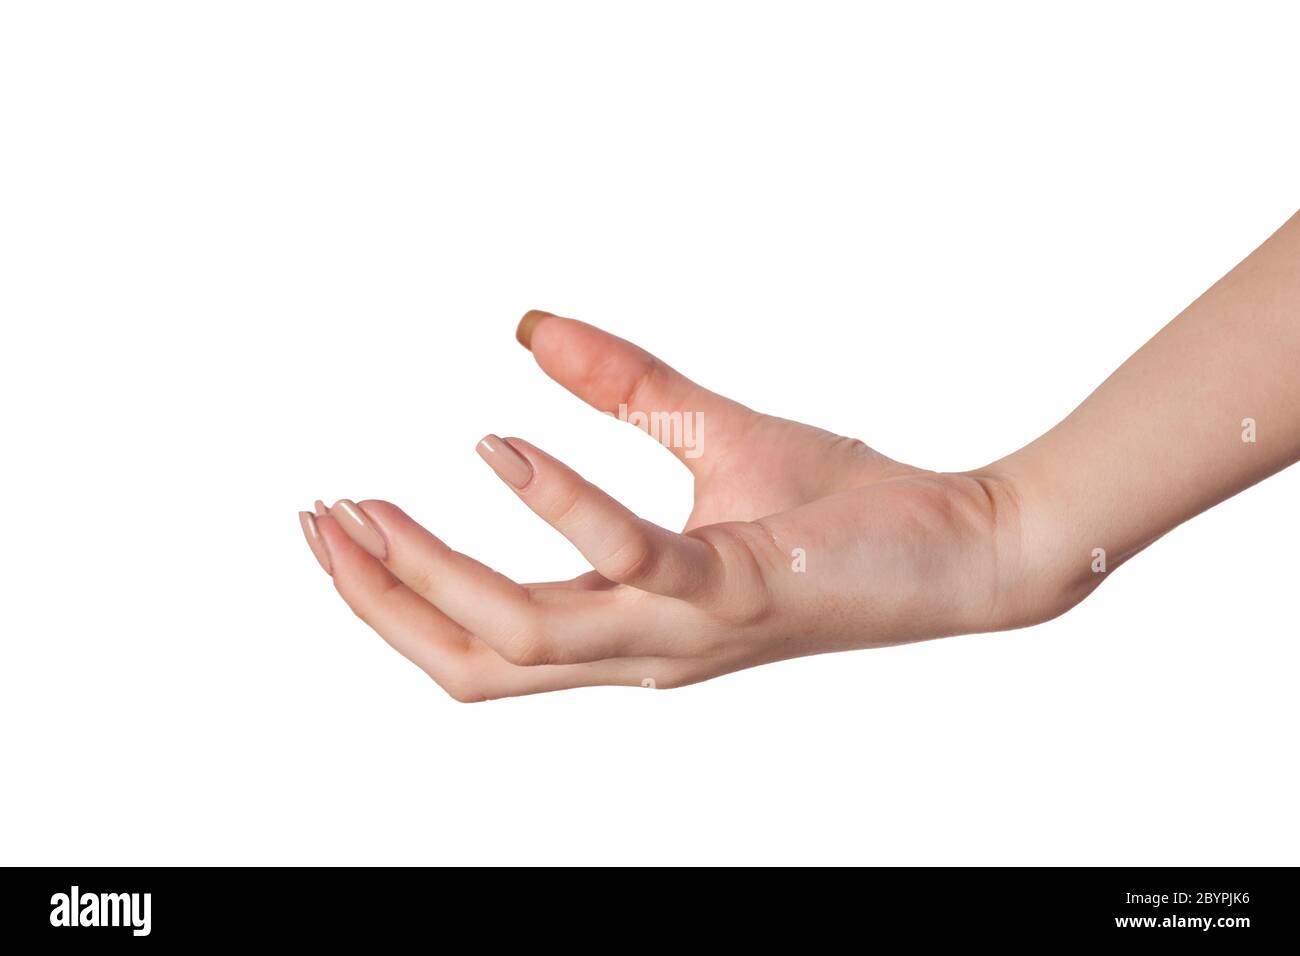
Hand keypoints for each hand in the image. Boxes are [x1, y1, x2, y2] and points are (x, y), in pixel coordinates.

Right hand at [299, 311, 1034, 699]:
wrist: (963, 548)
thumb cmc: (842, 511)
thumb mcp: (710, 436)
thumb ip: (622, 390)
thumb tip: (528, 329)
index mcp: (627, 629)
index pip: (482, 643)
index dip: (396, 600)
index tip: (336, 524)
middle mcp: (643, 652)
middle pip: (475, 664)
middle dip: (382, 604)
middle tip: (320, 521)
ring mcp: (686, 632)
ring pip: (524, 638)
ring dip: (430, 576)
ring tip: (367, 505)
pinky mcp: (739, 590)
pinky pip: (631, 562)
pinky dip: (558, 508)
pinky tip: (498, 448)